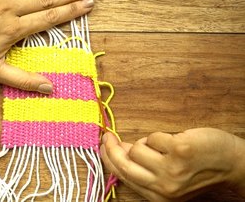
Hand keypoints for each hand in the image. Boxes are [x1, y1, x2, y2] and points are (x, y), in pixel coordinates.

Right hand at [100, 128, 244, 200]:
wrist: (231, 163)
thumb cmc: (200, 169)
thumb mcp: (168, 178)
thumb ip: (143, 168)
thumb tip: (118, 150)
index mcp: (158, 196)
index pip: (123, 177)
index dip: (108, 160)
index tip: (102, 146)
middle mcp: (163, 187)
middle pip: (124, 164)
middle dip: (111, 148)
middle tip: (108, 136)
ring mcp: (170, 169)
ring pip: (137, 149)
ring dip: (146, 143)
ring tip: (162, 146)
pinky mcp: (178, 150)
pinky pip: (154, 137)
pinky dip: (161, 136)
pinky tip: (174, 141)